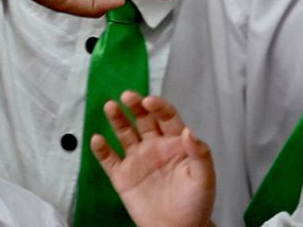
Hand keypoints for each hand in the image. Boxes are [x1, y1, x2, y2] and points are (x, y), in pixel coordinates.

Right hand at [91, 93, 216, 226]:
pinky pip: (108, 158)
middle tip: (127, 96)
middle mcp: (154, 148)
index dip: (158, 107)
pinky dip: (101, 149)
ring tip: (110, 107)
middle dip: (134, 105)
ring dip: (117, 119)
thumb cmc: (195, 206)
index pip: (166, 118)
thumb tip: (189, 131)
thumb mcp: (204, 179)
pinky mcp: (122, 175)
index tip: (149, 102)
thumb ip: (200, 154)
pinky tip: (98, 140)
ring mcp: (136, 160)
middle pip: (142, 119)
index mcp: (175, 145)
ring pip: (123, 133)